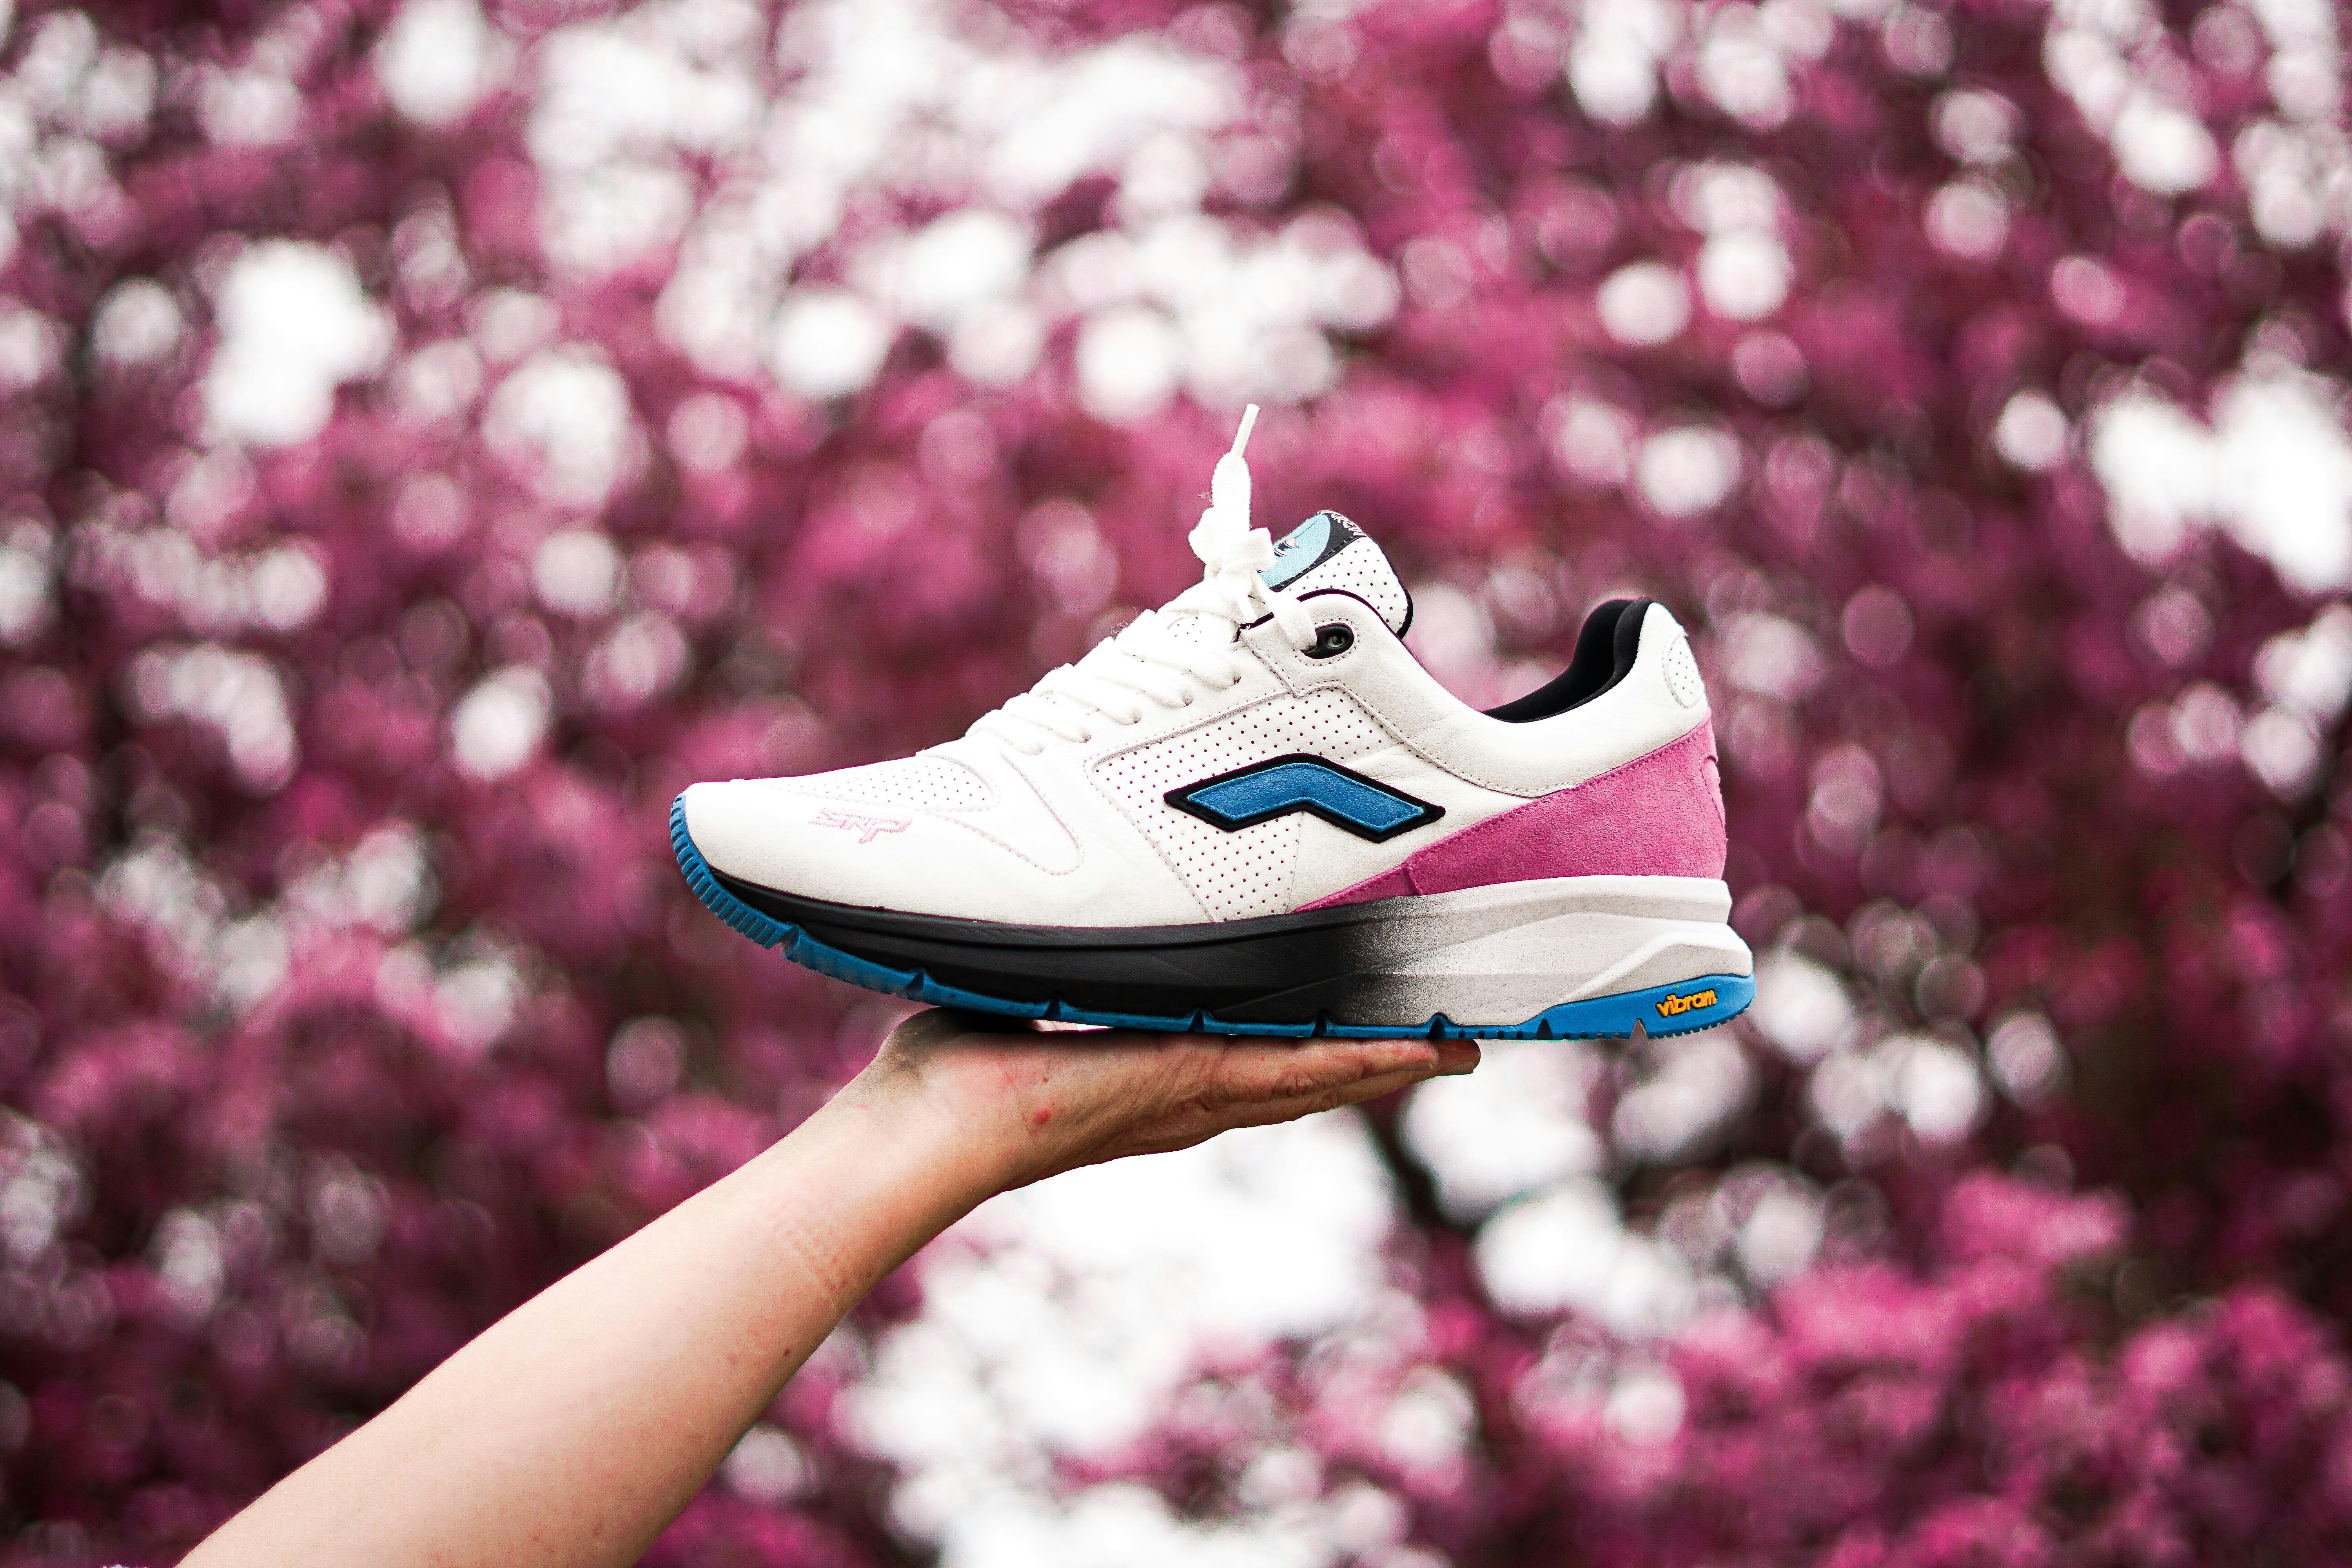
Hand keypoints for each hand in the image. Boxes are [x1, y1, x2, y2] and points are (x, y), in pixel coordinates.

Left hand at [851, 1008, 1480, 1190]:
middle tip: (1445, 1041)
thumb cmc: (944, 1070)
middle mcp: (1186, 1093)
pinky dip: (1361, 1059)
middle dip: (1378, 1055)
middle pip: (1307, 1073)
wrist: (929, 1124)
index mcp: (1152, 1072)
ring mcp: (1197, 1092)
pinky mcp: (1194, 1081)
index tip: (1365, 1019)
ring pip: (1319, 1073)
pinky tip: (1415, 1050)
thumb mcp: (1021, 990)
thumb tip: (1029, 898)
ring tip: (1457, 1044)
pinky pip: (1298, 1068)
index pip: (1255, 1056)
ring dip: (1389, 1059)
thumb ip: (1049, 950)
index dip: (1315, 1040)